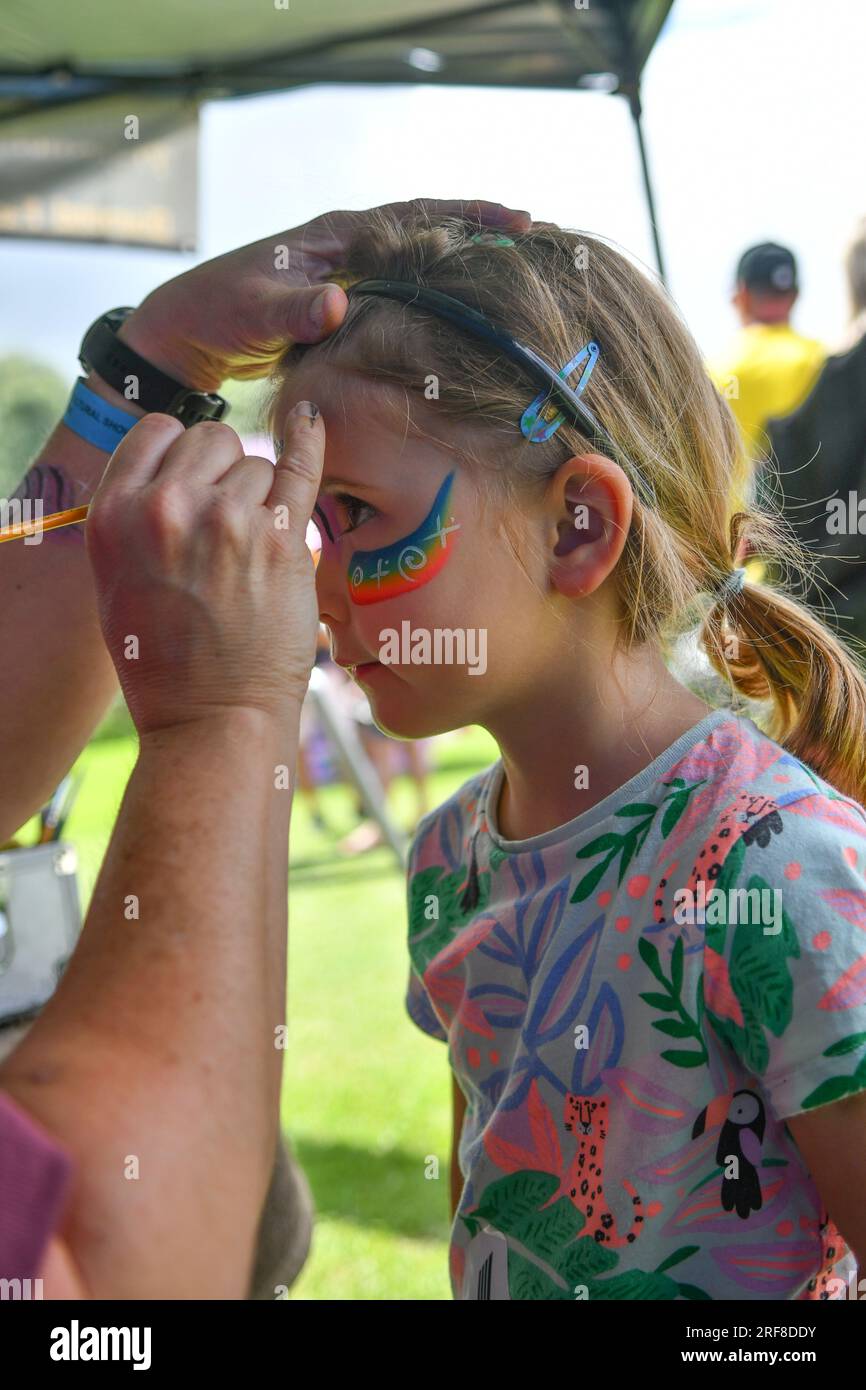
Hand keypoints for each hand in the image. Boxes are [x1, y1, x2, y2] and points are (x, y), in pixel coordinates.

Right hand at [85, 403, 323, 735]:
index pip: (156, 431)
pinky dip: (310, 441)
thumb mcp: (116, 581)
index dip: (180, 453)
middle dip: (223, 472)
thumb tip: (172, 469)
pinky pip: (299, 468)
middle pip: (210, 440)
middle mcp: (166, 507)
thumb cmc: (164, 662)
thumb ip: (135, 517)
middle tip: (228, 528)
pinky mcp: (280, 540)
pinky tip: (312, 421)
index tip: (195, 481)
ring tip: (251, 556)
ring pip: (256, 464)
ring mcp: (226, 519)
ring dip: (261, 498)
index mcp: (115, 514)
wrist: (212, 719)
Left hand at [120, 198, 531, 389]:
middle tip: (536, 245)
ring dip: (463, 272)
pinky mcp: (346, 308)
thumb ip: (294, 310)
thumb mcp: (254, 312)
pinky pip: (402, 300)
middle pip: (428, 234)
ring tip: (516, 283)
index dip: (465, 217)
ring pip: (419, 267)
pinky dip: (435, 306)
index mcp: (336, 237)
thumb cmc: (217, 313)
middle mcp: (349, 249)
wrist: (188, 334)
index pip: (413, 216)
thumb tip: (338, 304)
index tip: (515, 222)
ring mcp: (350, 278)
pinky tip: (464, 325)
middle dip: (481, 237)